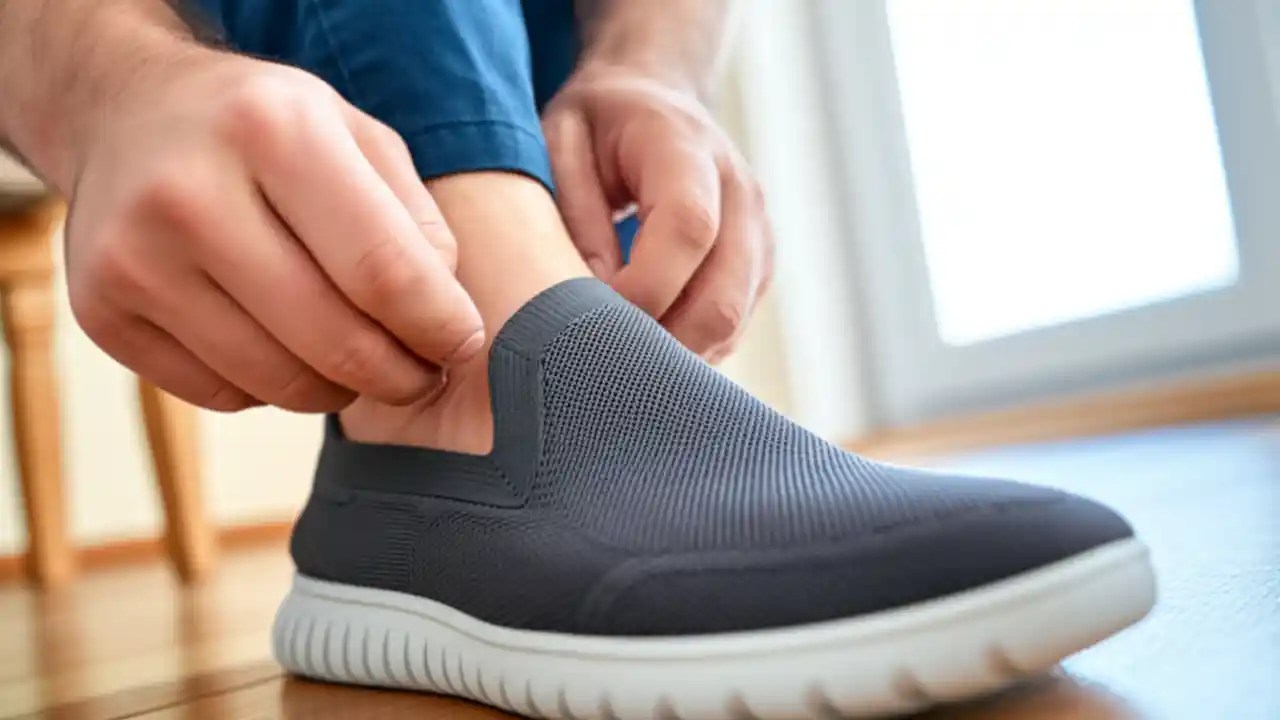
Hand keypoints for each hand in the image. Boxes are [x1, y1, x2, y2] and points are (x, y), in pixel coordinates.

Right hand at [65, 49, 482, 411]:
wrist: (127, 114)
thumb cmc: (268, 132)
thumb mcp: (356, 136)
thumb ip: (418, 223)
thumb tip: (448, 327)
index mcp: (273, 131)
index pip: (384, 271)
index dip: (439, 328)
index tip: (463, 346)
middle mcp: (189, 194)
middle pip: (335, 341)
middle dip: (401, 375)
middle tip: (421, 373)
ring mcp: (133, 260)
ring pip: (280, 384)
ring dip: (339, 388)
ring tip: (354, 354)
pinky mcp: (102, 315)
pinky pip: (225, 397)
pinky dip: (270, 386)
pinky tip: (277, 341)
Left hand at [543, 67, 773, 360]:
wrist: (655, 95)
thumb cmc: (599, 122)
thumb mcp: (560, 143)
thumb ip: (575, 214)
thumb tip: (592, 297)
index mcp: (685, 147)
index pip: (688, 228)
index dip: (643, 287)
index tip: (587, 318)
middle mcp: (738, 190)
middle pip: (721, 295)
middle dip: (658, 343)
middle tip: (597, 360)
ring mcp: (758, 231)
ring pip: (731, 322)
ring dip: (673, 354)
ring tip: (616, 357)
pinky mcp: (758, 265)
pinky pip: (732, 327)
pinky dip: (689, 349)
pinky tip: (643, 344)